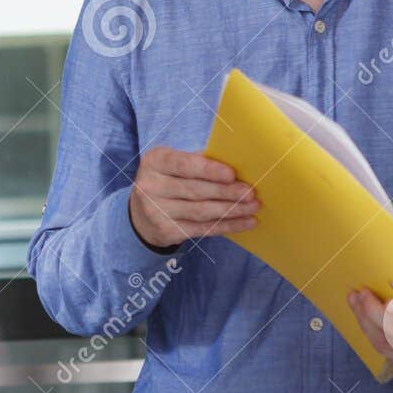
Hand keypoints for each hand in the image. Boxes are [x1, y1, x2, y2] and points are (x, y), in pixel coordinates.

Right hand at [129, 146, 260, 248]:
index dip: (208, 170)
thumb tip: (237, 164)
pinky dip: (227, 225)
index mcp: (155, 162)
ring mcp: (156, 212)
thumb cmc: (168, 180)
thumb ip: (199, 161)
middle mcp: (151, 186)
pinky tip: (245, 222)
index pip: (183, 165)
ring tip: (252, 207)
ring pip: (201, 212)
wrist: (140, 213)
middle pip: (195, 191)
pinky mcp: (166, 231)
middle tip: (250, 192)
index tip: (232, 174)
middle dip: (226, 192)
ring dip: (231, 210)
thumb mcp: (174, 164)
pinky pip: (202, 229)